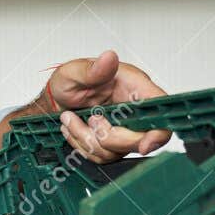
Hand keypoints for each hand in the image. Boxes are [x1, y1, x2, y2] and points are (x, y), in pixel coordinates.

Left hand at [48, 49, 169, 162]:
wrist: (54, 99)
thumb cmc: (68, 82)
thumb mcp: (74, 72)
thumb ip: (93, 69)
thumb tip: (109, 58)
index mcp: (134, 87)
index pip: (159, 111)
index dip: (159, 132)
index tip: (145, 145)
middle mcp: (133, 109)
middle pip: (139, 139)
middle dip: (108, 137)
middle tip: (89, 119)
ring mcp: (124, 128)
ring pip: (116, 151)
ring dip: (87, 139)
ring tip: (71, 119)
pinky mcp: (112, 143)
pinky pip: (102, 156)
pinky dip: (82, 146)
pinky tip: (73, 128)